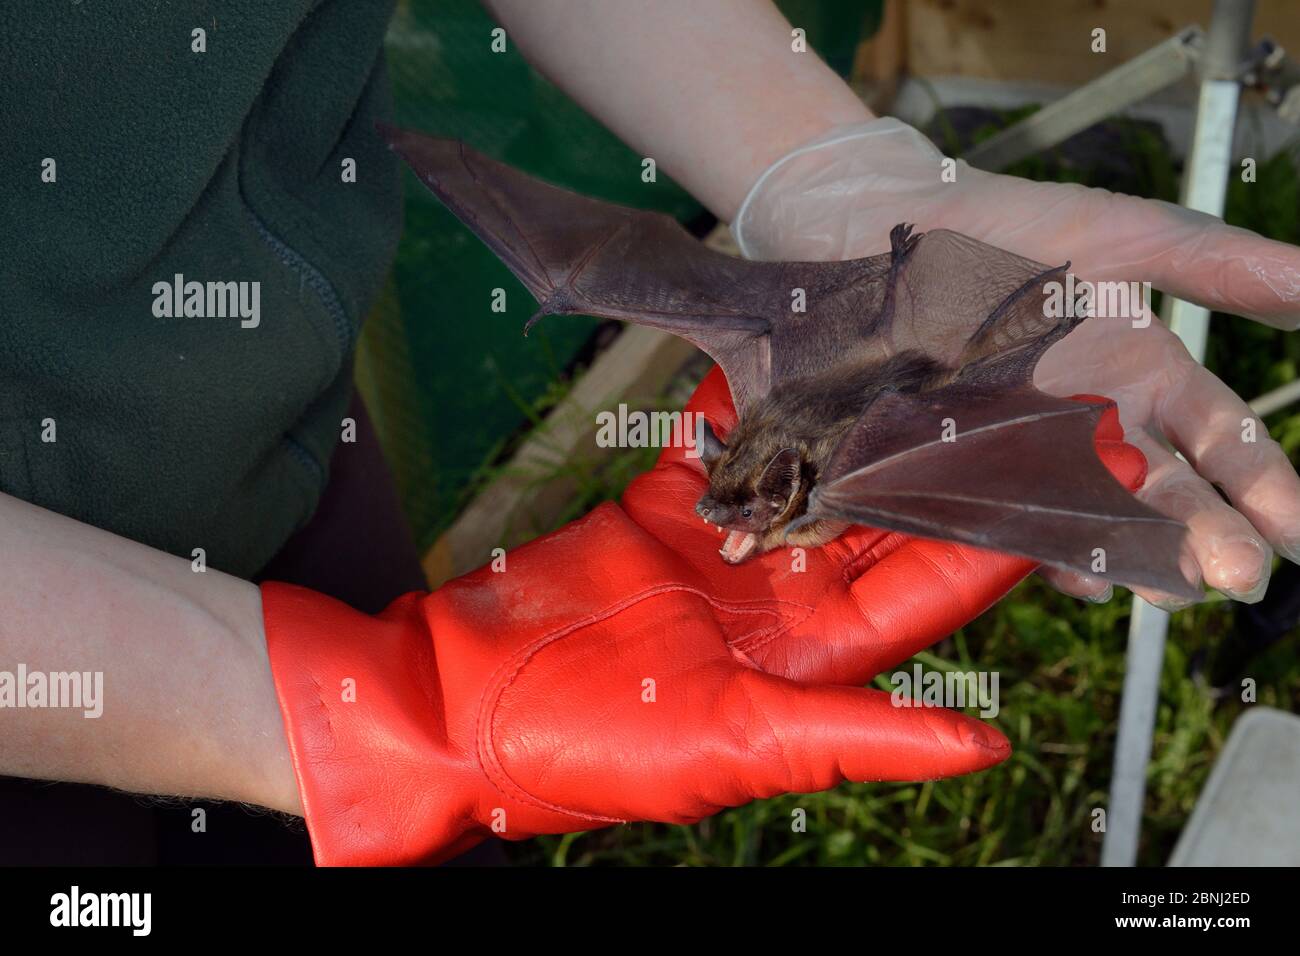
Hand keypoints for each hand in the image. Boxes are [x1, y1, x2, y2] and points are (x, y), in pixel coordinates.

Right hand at [260, 367, 1145, 864]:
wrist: (466, 701)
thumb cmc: (597, 747)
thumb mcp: (736, 748)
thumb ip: (858, 737)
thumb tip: (989, 750)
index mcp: (818, 656)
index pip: (935, 582)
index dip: (1009, 529)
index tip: (1088, 470)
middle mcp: (785, 595)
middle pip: (890, 511)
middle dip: (957, 451)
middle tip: (1024, 381)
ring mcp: (726, 544)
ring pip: (815, 463)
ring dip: (865, 411)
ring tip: (926, 343)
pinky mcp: (665, 502)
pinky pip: (722, 436)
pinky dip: (751, 393)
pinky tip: (792, 341)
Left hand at [733, 117, 1299, 605]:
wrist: (884, 232)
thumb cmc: (1005, 228)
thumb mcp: (1125, 236)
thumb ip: (1223, 267)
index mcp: (1145, 375)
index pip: (1222, 445)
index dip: (1264, 487)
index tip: (1295, 531)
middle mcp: (1094, 429)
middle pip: (1168, 498)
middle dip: (1211, 538)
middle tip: (1239, 575)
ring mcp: (1027, 458)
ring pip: (1098, 523)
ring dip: (1142, 560)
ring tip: (1173, 588)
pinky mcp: (961, 477)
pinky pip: (1011, 529)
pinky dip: (1048, 554)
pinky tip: (1081, 574)